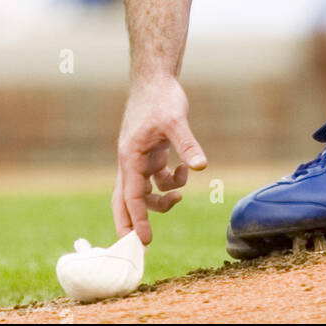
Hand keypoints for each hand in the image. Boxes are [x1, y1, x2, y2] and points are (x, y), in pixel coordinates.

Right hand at [112, 75, 206, 244]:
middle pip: (125, 199)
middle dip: (132, 223)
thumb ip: (187, 145)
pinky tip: (184, 171)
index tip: (143, 242)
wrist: (156, 78)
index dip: (138, 220)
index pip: (132, 196)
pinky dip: (170, 180)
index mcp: (130, 156)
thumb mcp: (176, 120)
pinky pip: (156, 177)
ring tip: (179, 195)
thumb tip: (201, 167)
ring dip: (160, 199)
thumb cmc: (162, 97)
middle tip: (139, 248)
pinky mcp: (149, 152)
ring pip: (143, 191)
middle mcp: (130, 160)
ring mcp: (139, 157)